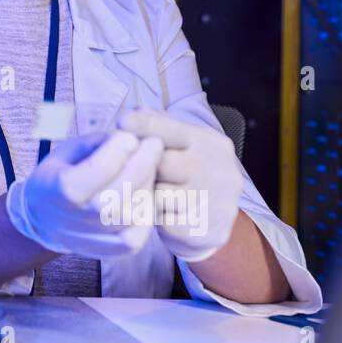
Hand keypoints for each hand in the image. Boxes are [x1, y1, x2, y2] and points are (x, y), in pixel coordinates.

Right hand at [5, 130, 162, 257]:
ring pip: (129, 217)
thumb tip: (130, 137)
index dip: (115, 153)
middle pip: (115, 196)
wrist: (44, 217)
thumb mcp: (68, 150)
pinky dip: (147, 216)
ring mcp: (89, 240)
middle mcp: (70, 219)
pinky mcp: (107, 252)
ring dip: (146, 188)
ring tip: (150, 168)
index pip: (92, 172)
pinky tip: (147, 195)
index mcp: (55, 189)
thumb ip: (97, 143)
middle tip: (154, 144)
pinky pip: (136, 238)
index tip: (130, 135)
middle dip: (140, 165)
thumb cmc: (60, 174)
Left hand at [118, 109, 244, 262]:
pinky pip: (163, 223)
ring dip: (149, 198)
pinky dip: (157, 220)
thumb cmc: (187, 176)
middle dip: (145, 168)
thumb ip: (158, 127)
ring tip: (156, 197)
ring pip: (158, 196)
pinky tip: (164, 217)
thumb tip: (134, 112)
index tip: (121, 122)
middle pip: (161, 163)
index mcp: (210, 143)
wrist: (213, 224)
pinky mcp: (208, 231)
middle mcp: (219, 170)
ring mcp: (217, 203)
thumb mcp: (180, 145)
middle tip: (144, 174)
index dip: (144, 125)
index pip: (172, 129)